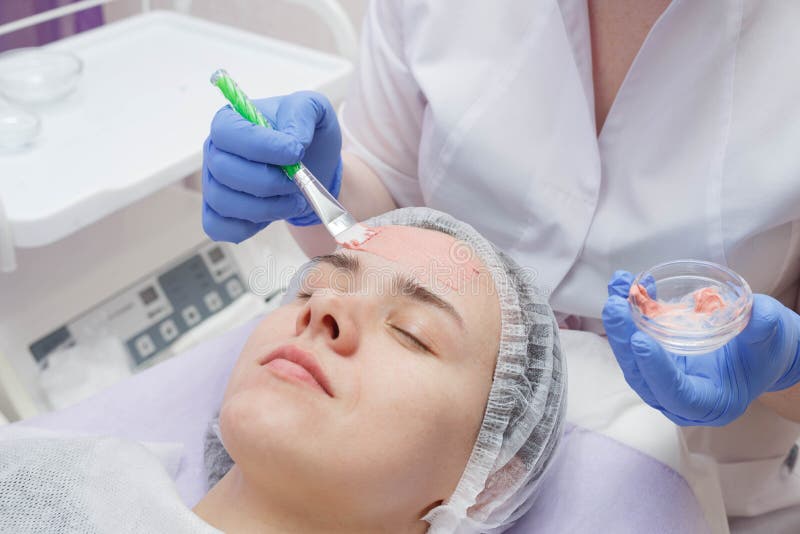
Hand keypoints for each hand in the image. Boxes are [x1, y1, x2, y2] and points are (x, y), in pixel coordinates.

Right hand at [202, 91, 342, 242]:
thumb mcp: (313, 110)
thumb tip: (292, 140)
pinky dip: (249, 227)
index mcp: (230, 122)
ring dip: (267, 207)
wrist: (313, 167)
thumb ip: (302, 113)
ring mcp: (213, 184)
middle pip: (225, 171)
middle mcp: (215, 152)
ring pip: (225, 203)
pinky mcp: (218, 213)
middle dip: (269, 181)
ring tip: (295, 199)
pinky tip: (274, 213)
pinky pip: (219, 227)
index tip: (296, 152)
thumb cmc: (307, 135)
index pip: (228, 133)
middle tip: (297, 180)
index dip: (262, 146)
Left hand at [602, 270, 799, 425]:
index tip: (640, 341)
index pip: (676, 394)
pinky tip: (624, 285)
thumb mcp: (772, 339)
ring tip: (617, 288)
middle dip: (625, 340)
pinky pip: (634, 339)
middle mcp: (680, 398)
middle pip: (642, 375)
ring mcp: (663, 379)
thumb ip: (763, 329)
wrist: (760, 349)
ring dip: (619, 323)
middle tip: (615, 306)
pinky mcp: (654, 359)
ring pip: (631, 357)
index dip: (656, 369)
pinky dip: (627, 313)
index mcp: (711, 403)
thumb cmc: (768, 349)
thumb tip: (756, 312)